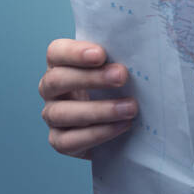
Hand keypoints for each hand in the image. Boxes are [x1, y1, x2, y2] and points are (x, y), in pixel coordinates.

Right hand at [40, 38, 136, 158]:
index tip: (101, 54)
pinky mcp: (60, 141)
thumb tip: (142, 52)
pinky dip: (98, 133)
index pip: (56, 52)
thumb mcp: (117, 69)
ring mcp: (52, 116)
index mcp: (61, 64)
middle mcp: (51, 89)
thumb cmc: (119, 86)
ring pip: (61, 113)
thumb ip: (120, 59)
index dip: (75, 53)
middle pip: (56, 80)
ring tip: (130, 107)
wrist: (120, 125)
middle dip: (91, 78)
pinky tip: (122, 125)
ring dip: (99, 110)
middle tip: (122, 76)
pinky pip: (70, 140)